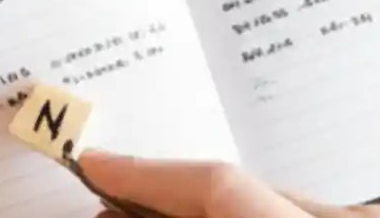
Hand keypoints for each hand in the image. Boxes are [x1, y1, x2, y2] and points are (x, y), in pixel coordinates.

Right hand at [81, 151, 379, 217]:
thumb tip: (111, 213)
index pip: (218, 185)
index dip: (145, 174)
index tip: (95, 166)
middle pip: (233, 185)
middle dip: (162, 193)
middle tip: (108, 199)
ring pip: (256, 197)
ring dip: (195, 207)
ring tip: (145, 214)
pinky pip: (284, 209)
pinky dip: (237, 214)